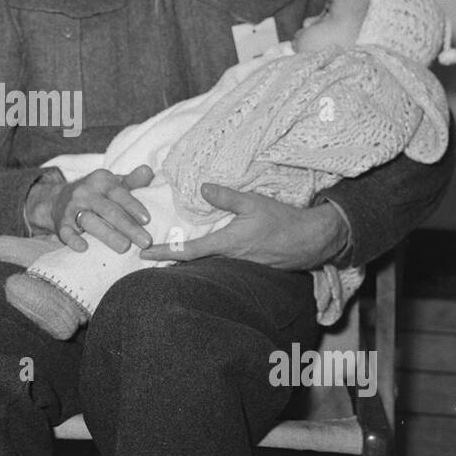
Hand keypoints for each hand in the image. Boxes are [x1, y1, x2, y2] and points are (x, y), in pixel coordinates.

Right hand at [31, 165, 154, 253]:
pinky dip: (74, 240)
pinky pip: (66, 232)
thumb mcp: (112, 183)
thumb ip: (133, 180)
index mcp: (101, 181)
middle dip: (128, 227)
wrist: (58, 199)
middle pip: (109, 210)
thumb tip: (148, 171)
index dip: (133, 207)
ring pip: (90, 221)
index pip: (119, 194)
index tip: (147, 220)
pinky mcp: (61, 224)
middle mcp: (86, 193)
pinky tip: (84, 248)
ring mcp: (72, 208)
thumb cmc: (96, 193)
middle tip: (145, 242)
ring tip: (124, 247)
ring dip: (108, 235)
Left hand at [140, 185, 346, 270]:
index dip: (164, 253)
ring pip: (206, 266)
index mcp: (227, 244)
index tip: (143, 254)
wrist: (311, 241)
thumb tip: (201, 188)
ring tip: (166, 256)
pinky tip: (200, 255)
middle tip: (146, 255)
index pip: (187, 252)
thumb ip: (226, 197)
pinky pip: (221, 265)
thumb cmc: (282, 221)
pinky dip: (206, 261)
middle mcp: (229, 259)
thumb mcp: (253, 203)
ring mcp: (239, 266)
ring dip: (186, 262)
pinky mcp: (249, 267)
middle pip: (192, 263)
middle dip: (169, 261)